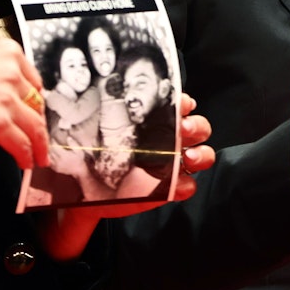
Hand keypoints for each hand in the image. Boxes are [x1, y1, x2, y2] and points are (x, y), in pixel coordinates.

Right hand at [0, 38, 48, 169]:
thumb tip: (8, 93)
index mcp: (7, 52)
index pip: (34, 81)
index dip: (35, 101)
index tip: (35, 112)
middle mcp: (11, 72)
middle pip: (37, 104)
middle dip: (38, 123)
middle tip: (40, 137)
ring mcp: (6, 98)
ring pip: (35, 126)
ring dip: (39, 145)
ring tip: (40, 156)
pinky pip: (22, 144)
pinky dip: (27, 156)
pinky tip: (26, 162)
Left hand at [41, 94, 215, 261]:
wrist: (87, 191)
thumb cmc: (97, 156)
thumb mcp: (101, 132)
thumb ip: (110, 117)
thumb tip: (112, 99)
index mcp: (156, 123)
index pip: (181, 107)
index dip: (185, 103)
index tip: (182, 104)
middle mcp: (169, 141)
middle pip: (199, 128)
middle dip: (197, 126)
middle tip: (184, 129)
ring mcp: (172, 166)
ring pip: (202, 155)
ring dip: (201, 154)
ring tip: (188, 158)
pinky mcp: (169, 189)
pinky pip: (188, 186)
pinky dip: (186, 185)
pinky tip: (177, 184)